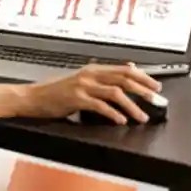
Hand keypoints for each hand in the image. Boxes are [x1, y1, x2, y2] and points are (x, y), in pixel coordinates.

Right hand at [21, 63, 161, 123]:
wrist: (33, 98)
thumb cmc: (56, 92)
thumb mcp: (81, 80)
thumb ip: (102, 77)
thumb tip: (126, 71)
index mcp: (93, 69)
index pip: (125, 70)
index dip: (143, 77)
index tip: (156, 86)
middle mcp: (90, 74)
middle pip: (124, 79)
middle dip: (144, 90)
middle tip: (157, 100)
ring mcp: (83, 86)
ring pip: (115, 92)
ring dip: (132, 105)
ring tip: (142, 116)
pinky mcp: (76, 99)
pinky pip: (100, 106)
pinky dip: (113, 113)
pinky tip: (121, 120)